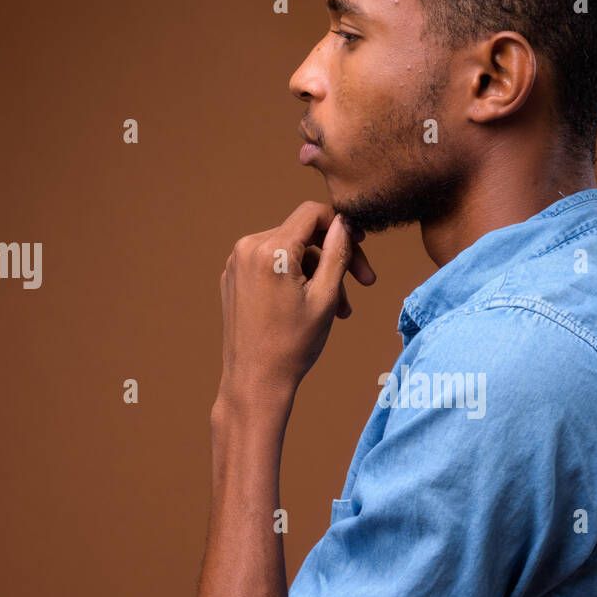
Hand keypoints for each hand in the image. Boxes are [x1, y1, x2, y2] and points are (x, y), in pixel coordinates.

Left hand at [216, 200, 374, 418]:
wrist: (255, 382)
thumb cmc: (291, 346)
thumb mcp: (324, 297)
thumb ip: (336, 253)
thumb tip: (343, 223)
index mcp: (269, 250)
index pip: (311, 214)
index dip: (341, 224)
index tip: (362, 242)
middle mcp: (246, 249)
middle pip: (302, 234)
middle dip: (333, 257)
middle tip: (363, 283)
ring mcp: (236, 264)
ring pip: (289, 252)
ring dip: (318, 273)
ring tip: (339, 309)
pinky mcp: (233, 279)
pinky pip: (270, 265)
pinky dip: (295, 279)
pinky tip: (312, 307)